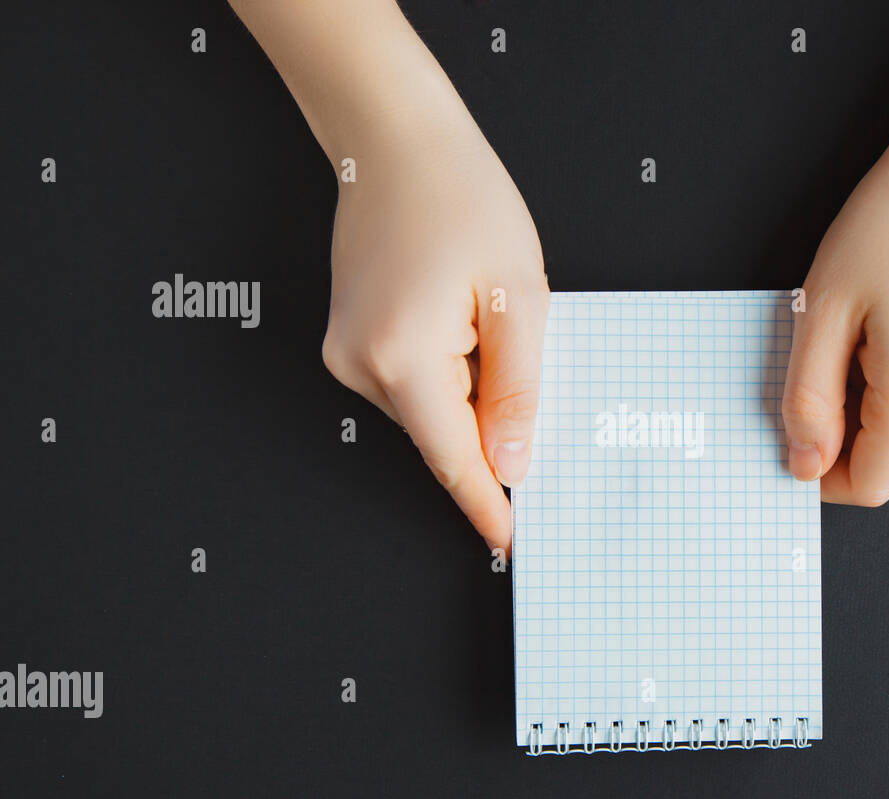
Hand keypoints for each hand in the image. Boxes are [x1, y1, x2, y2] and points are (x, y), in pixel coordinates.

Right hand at [320, 71, 548, 552]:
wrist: (394, 141)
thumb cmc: (461, 200)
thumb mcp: (517, 298)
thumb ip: (516, 390)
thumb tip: (510, 464)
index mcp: (402, 358)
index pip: (452, 460)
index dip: (486, 505)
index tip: (510, 542)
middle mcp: (360, 367)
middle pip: (443, 435)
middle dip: (491, 422)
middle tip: (519, 351)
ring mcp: (346, 357)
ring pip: (429, 411)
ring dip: (471, 390)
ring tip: (484, 313)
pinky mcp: (348, 345)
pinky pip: (412, 385)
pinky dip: (449, 373)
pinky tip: (462, 319)